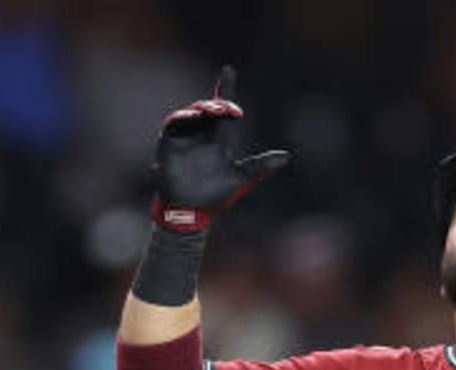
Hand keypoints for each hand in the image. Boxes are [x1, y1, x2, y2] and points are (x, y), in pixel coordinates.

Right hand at [150, 66, 289, 231]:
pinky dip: (182, 119)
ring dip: (201, 110)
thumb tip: (287, 156)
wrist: (194, 212)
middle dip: (218, 103)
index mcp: (218, 139)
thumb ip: (261, 166)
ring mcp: (184, 139)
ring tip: (215, 110)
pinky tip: (193, 117)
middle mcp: (201, 134)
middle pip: (207, 109)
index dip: (226, 89)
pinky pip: (173, 126)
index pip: (223, 110)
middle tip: (230, 106)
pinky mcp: (169, 145)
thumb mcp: (242, 179)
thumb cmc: (215, 196)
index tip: (229, 70)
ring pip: (190, 114)